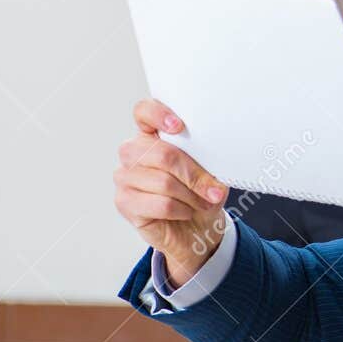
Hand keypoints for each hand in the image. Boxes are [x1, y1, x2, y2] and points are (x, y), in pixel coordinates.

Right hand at [114, 99, 229, 287]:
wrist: (196, 229)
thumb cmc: (199, 194)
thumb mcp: (211, 172)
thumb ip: (207, 157)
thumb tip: (217, 153)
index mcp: (152, 135)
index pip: (144, 112)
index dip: (158, 114)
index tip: (179, 126)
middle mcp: (133, 152)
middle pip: (162, 153)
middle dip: (194, 174)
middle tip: (213, 190)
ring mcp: (125, 177)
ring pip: (164, 182)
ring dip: (192, 196)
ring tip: (202, 203)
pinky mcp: (124, 202)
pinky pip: (161, 203)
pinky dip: (182, 210)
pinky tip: (185, 212)